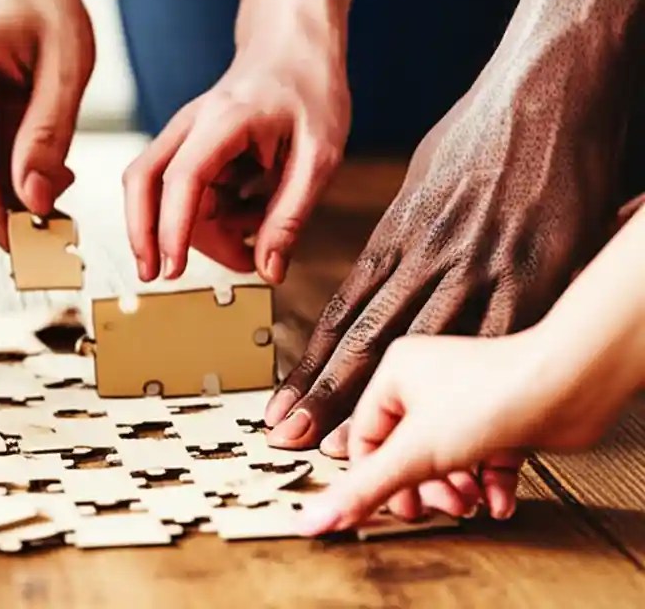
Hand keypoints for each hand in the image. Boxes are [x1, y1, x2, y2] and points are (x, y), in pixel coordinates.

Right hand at [0, 0, 93, 245]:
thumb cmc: (46, 11)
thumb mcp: (68, 68)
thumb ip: (48, 136)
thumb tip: (34, 202)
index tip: (26, 244)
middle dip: (9, 207)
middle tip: (60, 222)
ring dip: (12, 192)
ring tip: (59, 175)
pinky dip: (6, 176)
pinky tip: (38, 164)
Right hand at [122, 15, 346, 283]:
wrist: (294, 45)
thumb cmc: (310, 89)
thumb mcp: (320, 156)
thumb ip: (291, 214)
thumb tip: (268, 270)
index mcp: (224, 121)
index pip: (182, 179)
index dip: (172, 228)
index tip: (172, 269)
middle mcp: (191, 126)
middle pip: (143, 181)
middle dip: (143, 232)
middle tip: (157, 277)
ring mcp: (185, 136)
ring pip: (161, 192)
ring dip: (191, 230)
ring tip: (247, 246)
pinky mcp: (190, 148)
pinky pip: (184, 191)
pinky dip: (206, 217)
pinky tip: (246, 222)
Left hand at [263, 74, 620, 450]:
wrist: (546, 86)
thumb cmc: (483, 126)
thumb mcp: (422, 175)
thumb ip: (402, 228)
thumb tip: (388, 261)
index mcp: (397, 234)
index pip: (341, 314)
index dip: (310, 368)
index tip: (284, 406)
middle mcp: (429, 257)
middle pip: (369, 343)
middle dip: (327, 399)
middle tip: (292, 440)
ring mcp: (481, 268)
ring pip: (427, 354)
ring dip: (394, 411)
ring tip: (364, 456)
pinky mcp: (536, 273)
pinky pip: (502, 349)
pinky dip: (485, 398)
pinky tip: (470, 438)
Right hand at [298, 330, 631, 533]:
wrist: (570, 383)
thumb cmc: (495, 392)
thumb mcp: (415, 452)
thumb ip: (364, 489)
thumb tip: (317, 517)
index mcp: (395, 371)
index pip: (365, 435)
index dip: (375, 476)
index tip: (386, 505)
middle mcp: (429, 380)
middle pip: (407, 449)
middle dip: (423, 486)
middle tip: (432, 507)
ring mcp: (467, 398)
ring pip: (447, 457)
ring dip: (456, 488)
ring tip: (467, 503)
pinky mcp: (503, 415)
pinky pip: (484, 457)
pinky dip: (489, 483)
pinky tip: (496, 498)